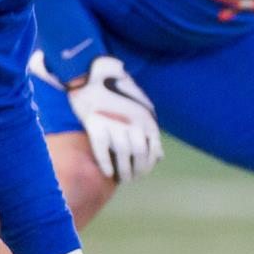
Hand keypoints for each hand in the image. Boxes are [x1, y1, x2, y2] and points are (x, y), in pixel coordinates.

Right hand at [68, 54, 162, 182]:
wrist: (94, 74)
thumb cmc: (119, 93)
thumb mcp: (142, 109)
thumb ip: (151, 132)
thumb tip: (160, 156)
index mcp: (146, 119)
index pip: (152, 149)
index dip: (148, 165)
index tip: (142, 172)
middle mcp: (132, 122)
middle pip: (139, 153)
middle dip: (138, 170)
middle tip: (132, 178)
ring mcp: (114, 122)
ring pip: (122, 153)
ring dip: (124, 171)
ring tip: (122, 179)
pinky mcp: (94, 122)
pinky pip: (101, 148)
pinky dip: (105, 163)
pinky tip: (108, 173)